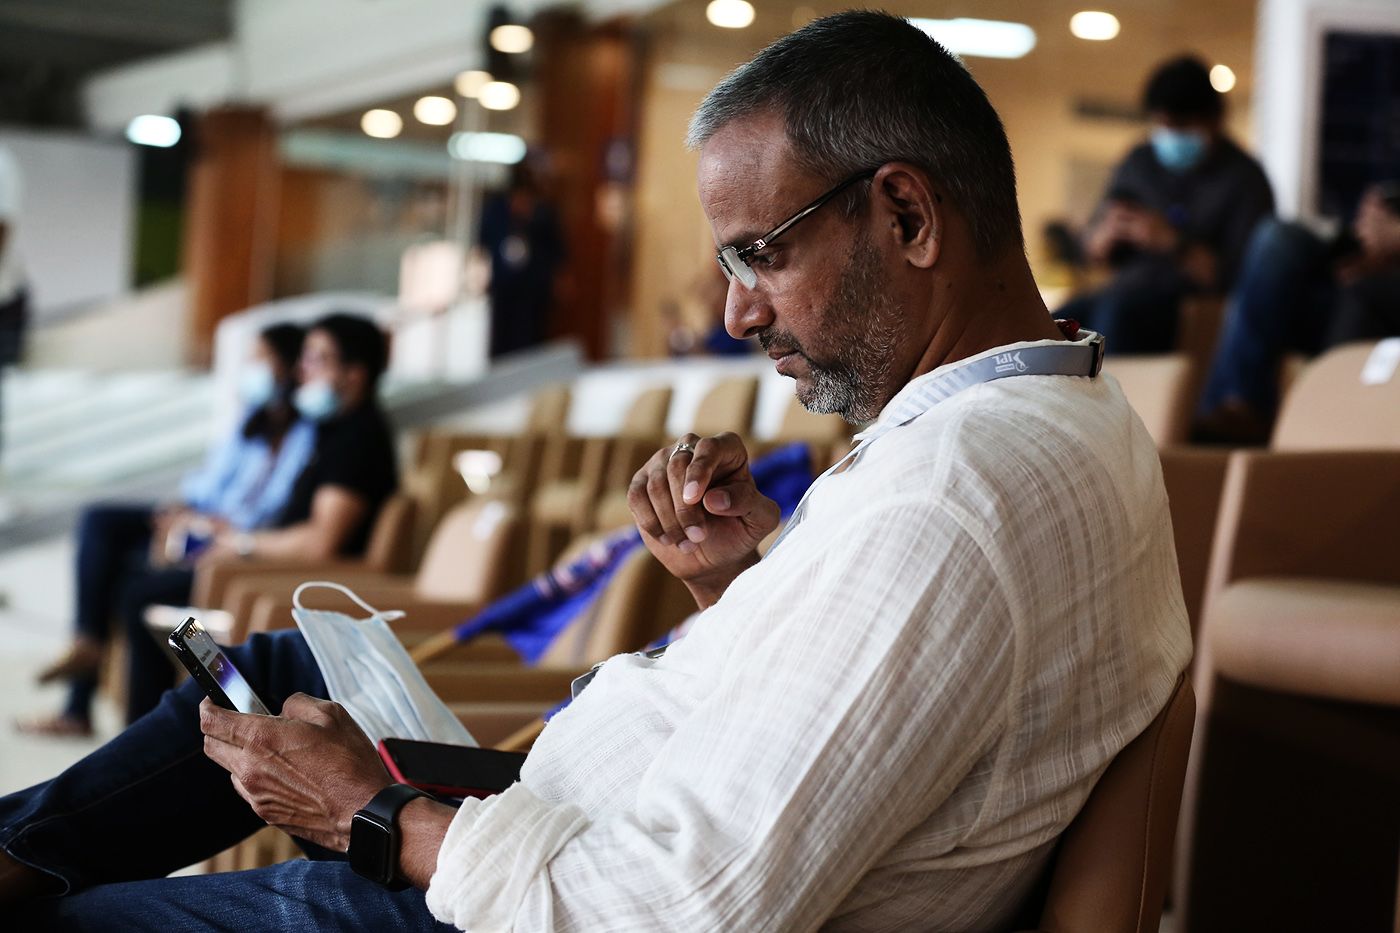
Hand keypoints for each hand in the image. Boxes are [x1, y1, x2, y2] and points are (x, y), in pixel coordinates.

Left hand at [200, 694, 390, 851]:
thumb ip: (297, 704)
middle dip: (218, 730)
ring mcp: (256, 795)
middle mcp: (251, 769)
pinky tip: (284, 772)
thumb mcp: (331, 714)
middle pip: (211, 746)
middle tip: (238, 720)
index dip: (208, 706)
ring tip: (271, 749)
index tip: (213, 700)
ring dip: (240, 756)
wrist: (364, 811)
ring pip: (229, 770)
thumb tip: (283, 710)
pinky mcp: (267, 814)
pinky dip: (256, 777)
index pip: (212, 721)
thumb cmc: (351, 763)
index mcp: (262, 739)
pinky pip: (248, 790)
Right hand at [628, 432, 778, 607]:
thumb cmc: (740, 531)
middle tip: (699, 536)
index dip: (699, 470)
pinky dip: (651, 521)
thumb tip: (712, 498)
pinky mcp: (642, 483)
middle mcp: (692, 448)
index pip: (709, 448)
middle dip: (685, 507)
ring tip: (688, 544)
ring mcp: (663, 463)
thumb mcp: (759, 519)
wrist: (715, 555)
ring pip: (656, 484)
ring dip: (670, 520)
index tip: (695, 498)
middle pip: (677, 465)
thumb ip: (747, 502)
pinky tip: (668, 539)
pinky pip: (637, 496)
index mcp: (727, 449)